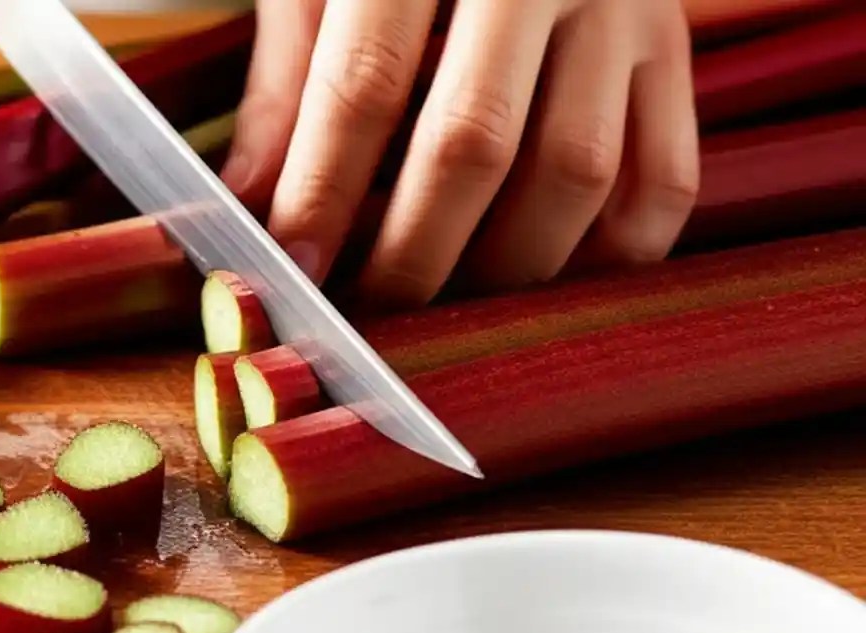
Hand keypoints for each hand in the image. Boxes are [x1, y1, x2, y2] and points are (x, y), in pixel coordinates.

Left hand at [222, 0, 700, 308]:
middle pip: (475, 141)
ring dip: (502, 267)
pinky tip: (542, 277)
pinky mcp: (674, 48)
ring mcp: (625, 6)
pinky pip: (665, 181)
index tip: (295, 268)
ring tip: (444, 302)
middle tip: (368, 310)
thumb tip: (251, 202)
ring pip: (577, 173)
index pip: (365, 84)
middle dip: (410, 252)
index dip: (322, 192)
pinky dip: (606, 256)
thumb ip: (285, 80)